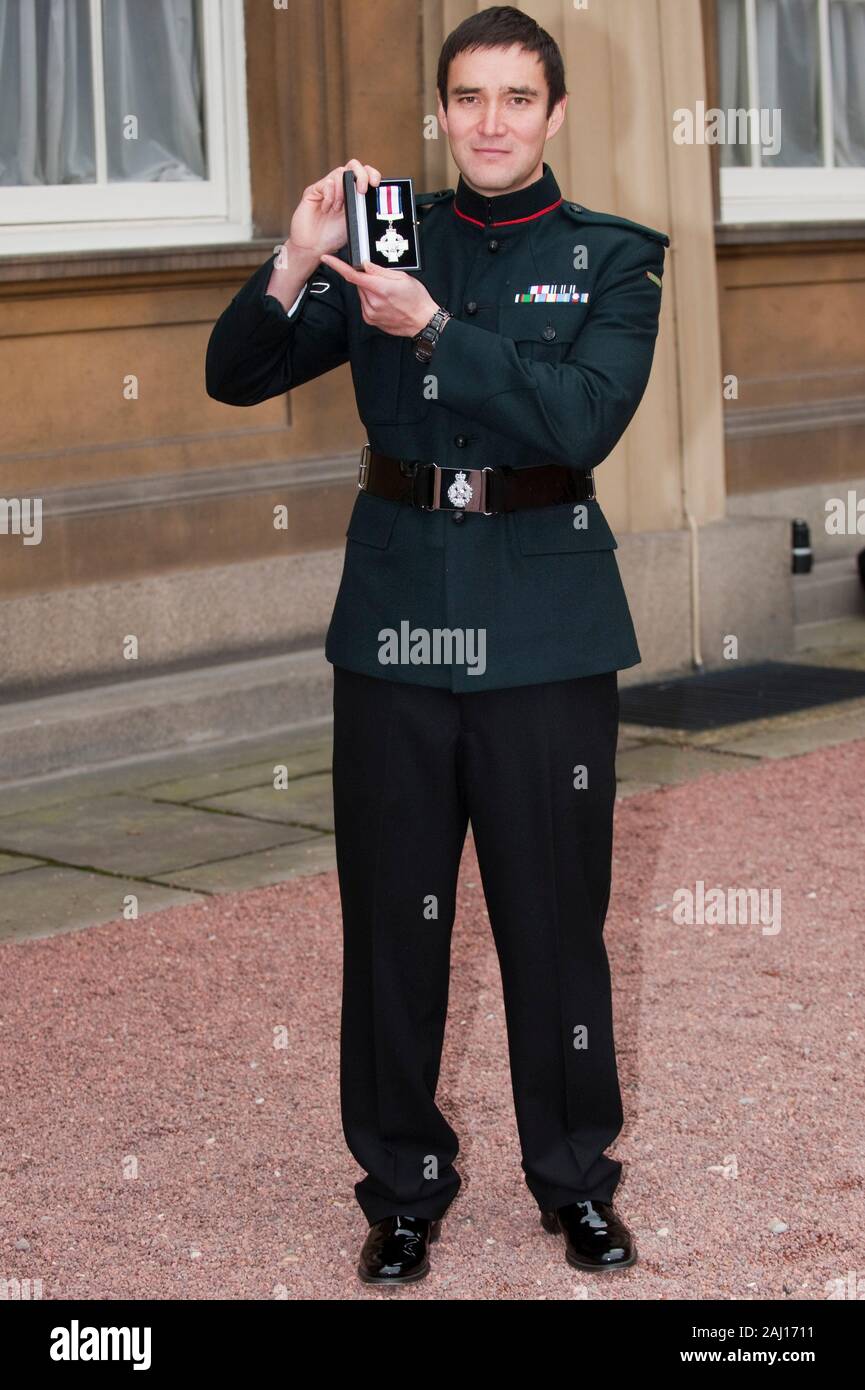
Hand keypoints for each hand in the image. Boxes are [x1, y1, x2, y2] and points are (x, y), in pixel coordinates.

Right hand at [287, 159, 381, 259]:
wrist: (313, 246)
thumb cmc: (333, 236)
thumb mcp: (355, 222)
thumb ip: (362, 207)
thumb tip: (373, 195)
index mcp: (353, 193)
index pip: (365, 173)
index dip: (372, 173)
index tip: (376, 183)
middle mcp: (340, 187)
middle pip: (353, 165)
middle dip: (361, 175)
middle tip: (362, 191)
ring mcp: (327, 187)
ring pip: (339, 172)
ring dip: (342, 192)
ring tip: (337, 210)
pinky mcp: (314, 190)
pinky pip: (326, 184)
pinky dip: (329, 197)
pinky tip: (326, 210)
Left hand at [319, 254, 438, 337]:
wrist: (422, 321)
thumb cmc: (416, 299)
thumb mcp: (402, 277)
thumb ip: (380, 271)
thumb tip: (365, 264)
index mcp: (380, 289)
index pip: (352, 275)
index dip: (337, 266)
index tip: (326, 258)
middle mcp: (372, 302)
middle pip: (359, 283)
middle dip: (368, 279)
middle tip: (385, 282)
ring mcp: (370, 313)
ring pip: (362, 294)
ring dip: (370, 290)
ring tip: (388, 295)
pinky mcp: (370, 320)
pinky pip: (365, 304)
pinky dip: (371, 300)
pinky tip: (385, 303)